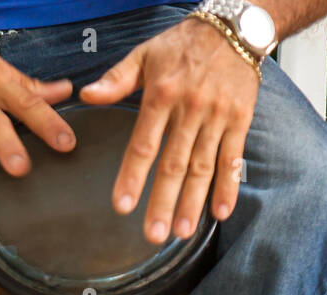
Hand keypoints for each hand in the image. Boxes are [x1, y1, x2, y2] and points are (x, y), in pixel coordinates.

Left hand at [80, 16, 259, 242]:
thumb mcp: (143, 55)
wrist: (232, 28)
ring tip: (182, 232)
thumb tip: (87, 96)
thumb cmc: (181, 45)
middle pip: (175, 164)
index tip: (122, 206)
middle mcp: (190, 109)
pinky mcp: (240, 120)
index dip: (132, 176)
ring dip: (193, 202)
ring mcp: (217, 117)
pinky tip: (220, 213)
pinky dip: (229, 186)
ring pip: (203, 167)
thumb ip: (115, 80)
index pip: (143, 144)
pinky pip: (234, 158)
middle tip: (153, 235)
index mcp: (162, 95)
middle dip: (163, 202)